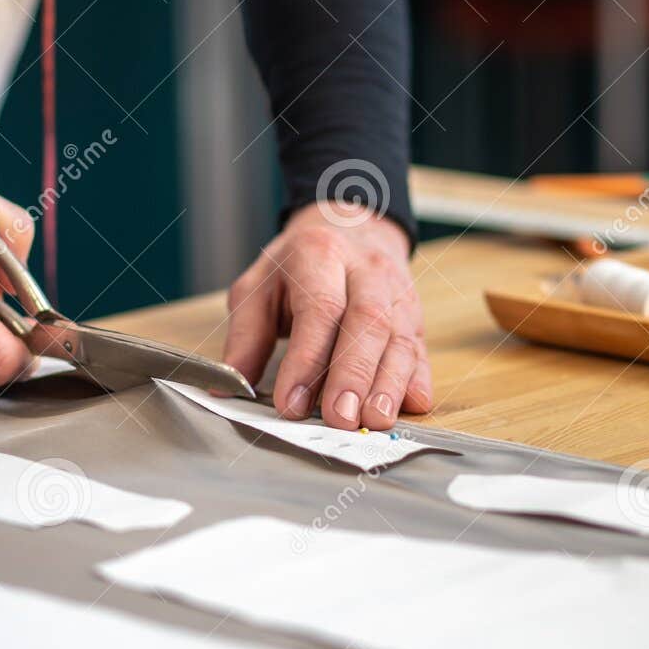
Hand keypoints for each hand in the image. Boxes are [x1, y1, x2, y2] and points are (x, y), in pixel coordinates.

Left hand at [222, 201, 431, 429]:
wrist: (351, 228)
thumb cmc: (297, 266)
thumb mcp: (258, 288)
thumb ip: (245, 337)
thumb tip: (228, 386)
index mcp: (318, 256)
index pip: (318, 309)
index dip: (306, 359)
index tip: (291, 403)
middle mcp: (365, 270)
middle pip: (368, 322)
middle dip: (354, 375)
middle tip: (340, 418)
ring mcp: (396, 291)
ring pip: (400, 337)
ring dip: (388, 383)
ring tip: (374, 420)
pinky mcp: (414, 314)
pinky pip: (420, 347)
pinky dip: (418, 378)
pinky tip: (412, 404)